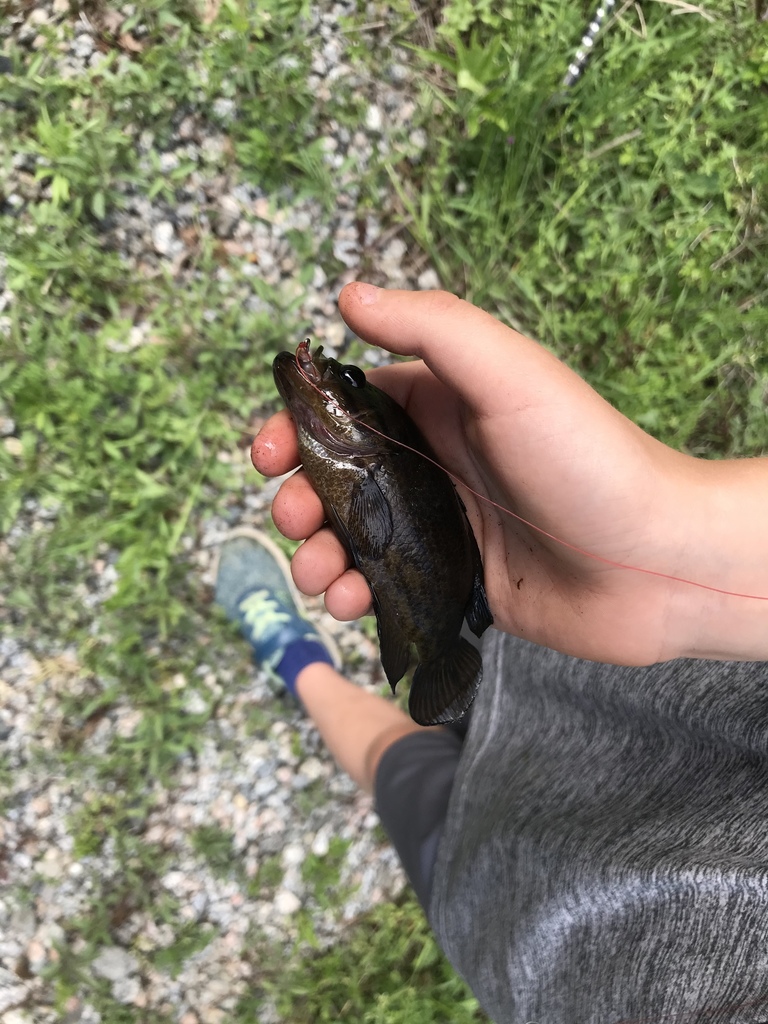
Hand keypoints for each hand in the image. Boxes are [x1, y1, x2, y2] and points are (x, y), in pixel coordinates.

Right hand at [253, 285, 767, 664]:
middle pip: (338, 476)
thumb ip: (429, 328)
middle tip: (289, 516)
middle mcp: (438, 461)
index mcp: (442, 403)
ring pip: (353, 535)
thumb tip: (348, 295)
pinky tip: (349, 602)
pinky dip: (354, 593)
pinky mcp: (455, 581)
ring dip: (317, 553)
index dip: (297, 426)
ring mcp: (445, 524)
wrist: (657, 564)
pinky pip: (384, 585)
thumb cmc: (590, 459)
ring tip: (318, 575)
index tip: (266, 451)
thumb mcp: (509, 374)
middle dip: (299, 495)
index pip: (347, 407)